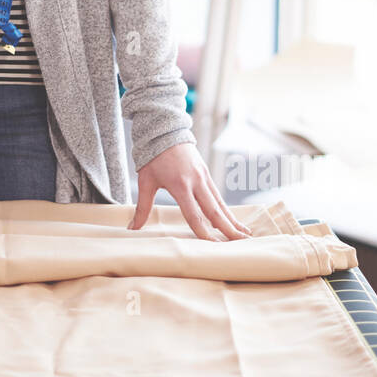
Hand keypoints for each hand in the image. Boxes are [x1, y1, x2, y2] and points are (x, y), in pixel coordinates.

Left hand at [128, 142, 250, 240]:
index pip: (194, 214)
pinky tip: (233, 220)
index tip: (213, 245)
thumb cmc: (153, 157)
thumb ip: (142, 207)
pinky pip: (218, 196)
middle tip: (242, 243)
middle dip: (228, 228)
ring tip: (245, 235)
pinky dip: (227, 210)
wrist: (164, 131)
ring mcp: (204, 177)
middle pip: (214, 210)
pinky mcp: (206, 174)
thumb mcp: (145, 182)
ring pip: (220, 203)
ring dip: (233, 220)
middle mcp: (196, 181)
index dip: (203, 231)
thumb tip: (132, 228)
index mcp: (180, 185)